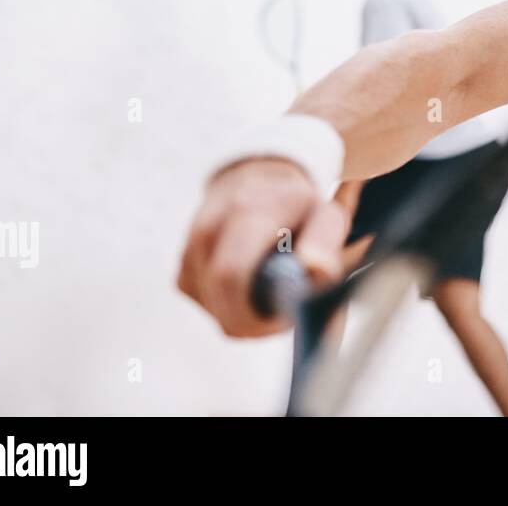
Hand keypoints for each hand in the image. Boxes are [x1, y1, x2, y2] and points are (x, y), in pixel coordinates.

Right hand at [176, 158, 350, 336]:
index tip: (287, 317)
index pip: (231, 275)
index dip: (257, 314)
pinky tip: (250, 281)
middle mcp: (208, 230)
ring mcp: (190, 252)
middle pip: (222, 306)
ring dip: (249, 313)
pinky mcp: (182, 271)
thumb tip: (316, 272)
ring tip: (273, 283)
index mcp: (246, 211)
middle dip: (257, 322)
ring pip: (218, 313)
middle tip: (285, 312)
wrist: (255, 184)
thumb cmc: (298, 208)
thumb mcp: (325, 216)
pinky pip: (210, 308)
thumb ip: (324, 245)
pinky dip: (234, 306)